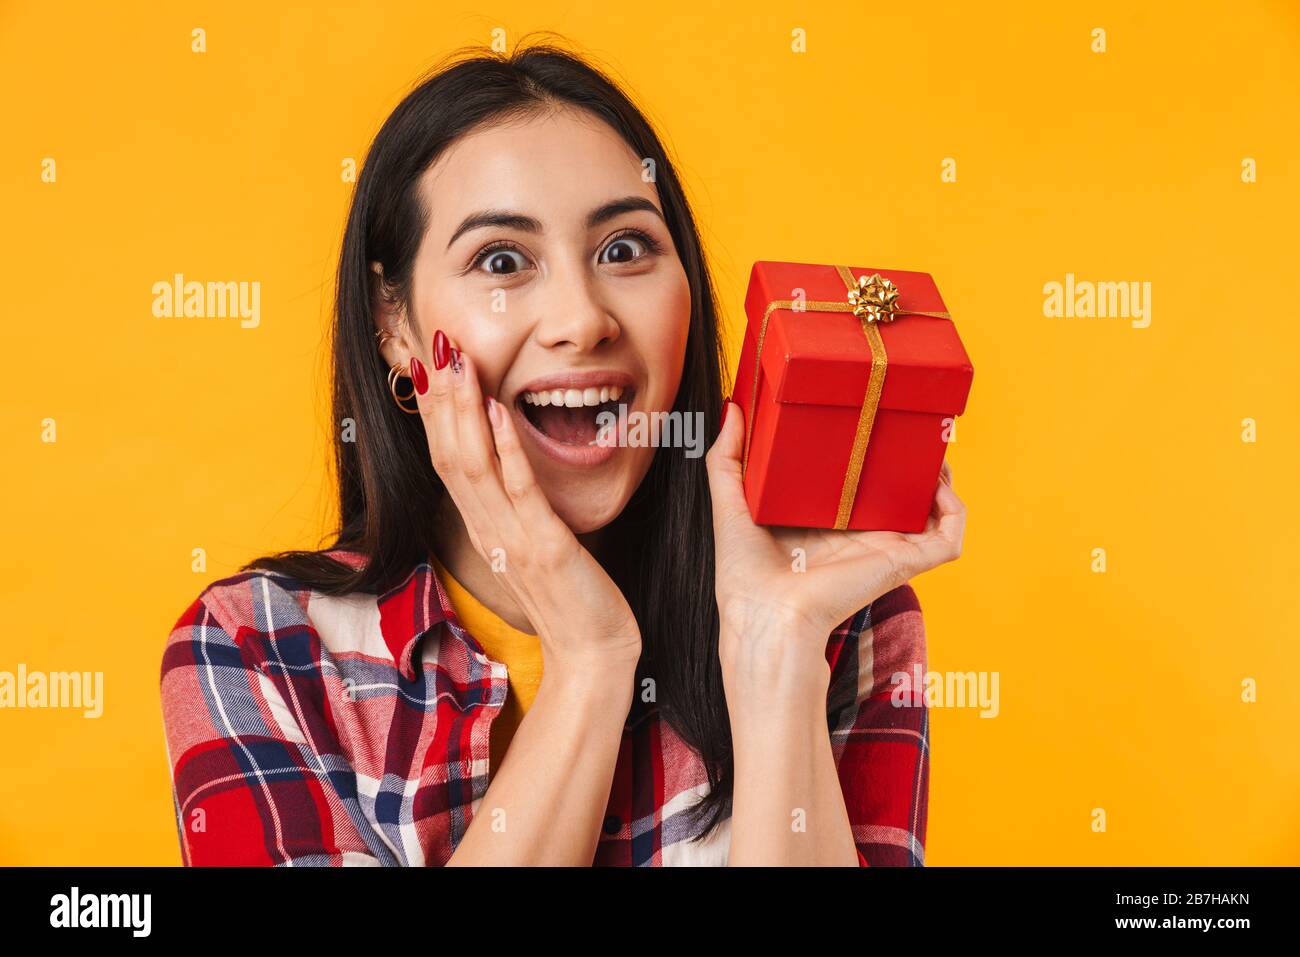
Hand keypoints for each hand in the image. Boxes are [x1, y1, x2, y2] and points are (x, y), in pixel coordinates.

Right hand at [410, 333, 641, 674]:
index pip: (447, 458)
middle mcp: (489, 529)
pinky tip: (498, 410)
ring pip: (474, 466)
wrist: (591, 655)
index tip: (426, 363)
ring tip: (456, 363)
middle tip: (430, 345)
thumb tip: (508, 467)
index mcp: (485, 527)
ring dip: (463, 411)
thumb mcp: (534, 545)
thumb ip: (517, 508)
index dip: (434, 410)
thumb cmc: (570, 599)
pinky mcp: (545, 548)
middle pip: (448, 454)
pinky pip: (520, 491)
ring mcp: (512, 539)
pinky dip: (506, 448)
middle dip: (439, 398)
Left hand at [706, 400, 964, 675]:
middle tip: (912, 424)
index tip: (874, 418)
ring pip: (933, 508)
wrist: (767, 612)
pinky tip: (941, 484)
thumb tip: (733, 409)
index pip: (859, 481)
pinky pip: (949, 536)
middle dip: (912, 457)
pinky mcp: (903, 561)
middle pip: (900, 490)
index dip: (872, 452)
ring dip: (941, 476)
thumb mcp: (731, 502)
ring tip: (933, 445)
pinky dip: (956, 509)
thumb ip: (726, 457)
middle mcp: (861, 532)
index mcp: (827, 519)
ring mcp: (886, 546)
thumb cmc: (746, 571)